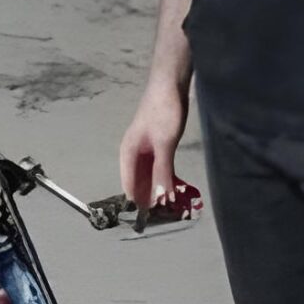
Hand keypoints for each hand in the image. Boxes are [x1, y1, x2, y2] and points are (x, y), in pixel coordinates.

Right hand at [119, 79, 189, 212]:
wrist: (171, 84)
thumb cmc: (163, 111)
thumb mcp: (164, 143)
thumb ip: (162, 170)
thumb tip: (160, 196)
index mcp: (128, 152)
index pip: (129, 185)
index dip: (138, 202)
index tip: (149, 220)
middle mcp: (134, 153)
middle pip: (139, 182)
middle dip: (149, 198)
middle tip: (164, 216)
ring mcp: (147, 149)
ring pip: (150, 176)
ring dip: (159, 189)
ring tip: (171, 207)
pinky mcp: (159, 145)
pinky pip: (160, 167)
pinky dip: (166, 178)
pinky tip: (175, 188)